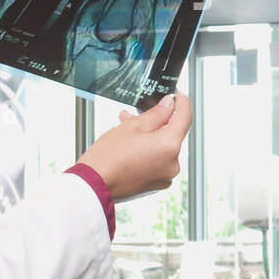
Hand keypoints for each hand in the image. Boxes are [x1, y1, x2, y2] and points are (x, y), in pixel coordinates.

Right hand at [74, 91, 192, 202]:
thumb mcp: (132, 126)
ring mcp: (165, 175)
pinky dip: (147, 150)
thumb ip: (156, 113)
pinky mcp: (155, 183)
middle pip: (172, 133)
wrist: (92, 184)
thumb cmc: (107, 158)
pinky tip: (130, 145)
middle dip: (157, 120)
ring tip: (127, 128)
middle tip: (139, 111)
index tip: (176, 94)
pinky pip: (157, 160)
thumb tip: (168, 105)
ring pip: (162, 147)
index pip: (185, 117)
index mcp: (170, 146)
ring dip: (149, 135)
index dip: (181, 101)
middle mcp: (173, 163)